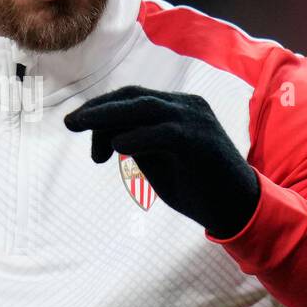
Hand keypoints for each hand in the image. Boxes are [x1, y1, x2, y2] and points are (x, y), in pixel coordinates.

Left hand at [63, 85, 260, 238]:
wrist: (236, 208)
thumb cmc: (195, 187)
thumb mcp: (158, 161)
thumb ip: (137, 143)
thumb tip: (106, 135)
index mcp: (177, 108)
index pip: (132, 98)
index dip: (102, 109)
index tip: (79, 128)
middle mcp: (186, 106)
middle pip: (134, 97)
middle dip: (98, 108)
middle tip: (69, 123)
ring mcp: (195, 120)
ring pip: (145, 107)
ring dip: (107, 115)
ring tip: (80, 126)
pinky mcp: (200, 140)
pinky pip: (163, 132)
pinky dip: (137, 138)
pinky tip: (116, 149)